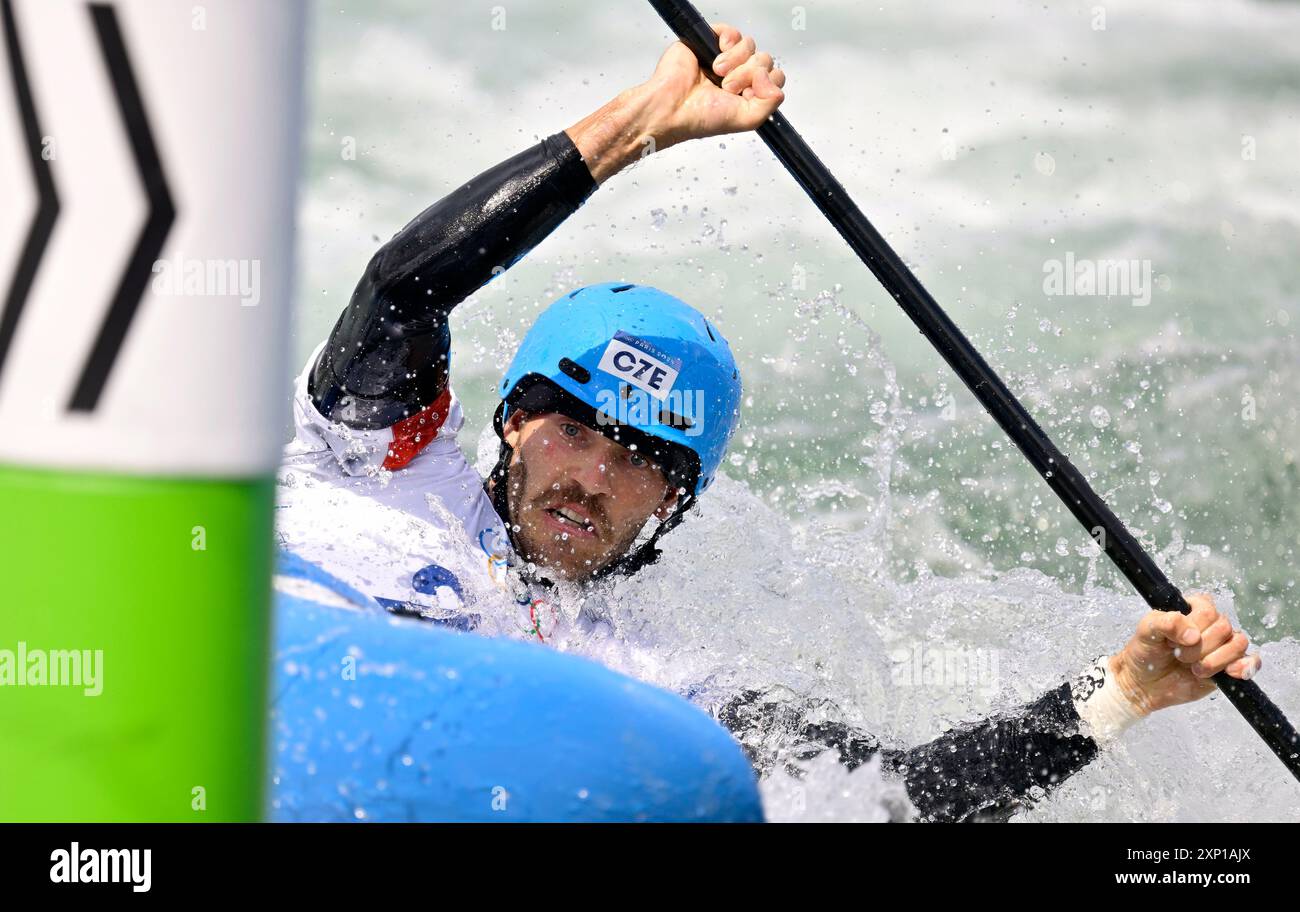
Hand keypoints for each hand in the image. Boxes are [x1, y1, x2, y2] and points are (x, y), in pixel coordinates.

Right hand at [641, 22, 785, 148]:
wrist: (672, 107)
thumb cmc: (701, 117)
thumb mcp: (748, 119)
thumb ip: (771, 103)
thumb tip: (773, 81)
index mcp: (748, 93)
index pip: (774, 77)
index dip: (764, 84)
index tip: (746, 95)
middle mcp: (739, 74)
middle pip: (764, 60)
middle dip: (747, 75)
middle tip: (727, 88)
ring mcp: (725, 57)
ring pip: (751, 46)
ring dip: (735, 62)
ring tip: (717, 74)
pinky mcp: (710, 41)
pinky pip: (732, 32)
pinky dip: (727, 43)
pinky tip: (715, 58)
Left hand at [1110, 593, 1261, 715]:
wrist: (1146, 683)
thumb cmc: (1145, 652)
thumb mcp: (1147, 630)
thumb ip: (1167, 622)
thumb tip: (1193, 634)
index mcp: (1193, 609)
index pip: (1208, 610)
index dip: (1193, 627)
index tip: (1173, 641)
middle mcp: (1211, 625)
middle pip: (1224, 628)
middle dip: (1200, 648)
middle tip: (1180, 657)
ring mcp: (1222, 646)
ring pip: (1239, 643)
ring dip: (1217, 660)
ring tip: (1196, 669)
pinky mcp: (1229, 667)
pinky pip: (1252, 662)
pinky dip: (1245, 667)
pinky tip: (1230, 673)